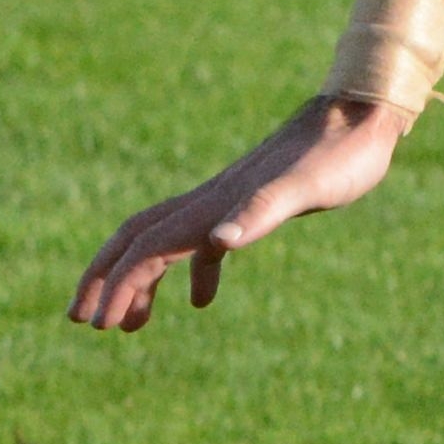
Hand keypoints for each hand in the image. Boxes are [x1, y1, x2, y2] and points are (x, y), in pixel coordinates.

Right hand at [67, 93, 416, 330]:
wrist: (363, 117)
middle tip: (80, 321)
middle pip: (135, 239)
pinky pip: (202, 242)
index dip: (119, 285)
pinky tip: (200, 300)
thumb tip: (218, 242)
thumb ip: (261, 212)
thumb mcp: (305, 188)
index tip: (98, 324)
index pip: (148, 249)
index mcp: (214, 203)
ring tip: (128, 326)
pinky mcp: (249, 202)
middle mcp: (210, 200)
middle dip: (103, 279)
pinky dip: (193, 272)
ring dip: (138, 280)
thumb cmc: (340, 154)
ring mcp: (226, 200)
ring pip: (162, 241)